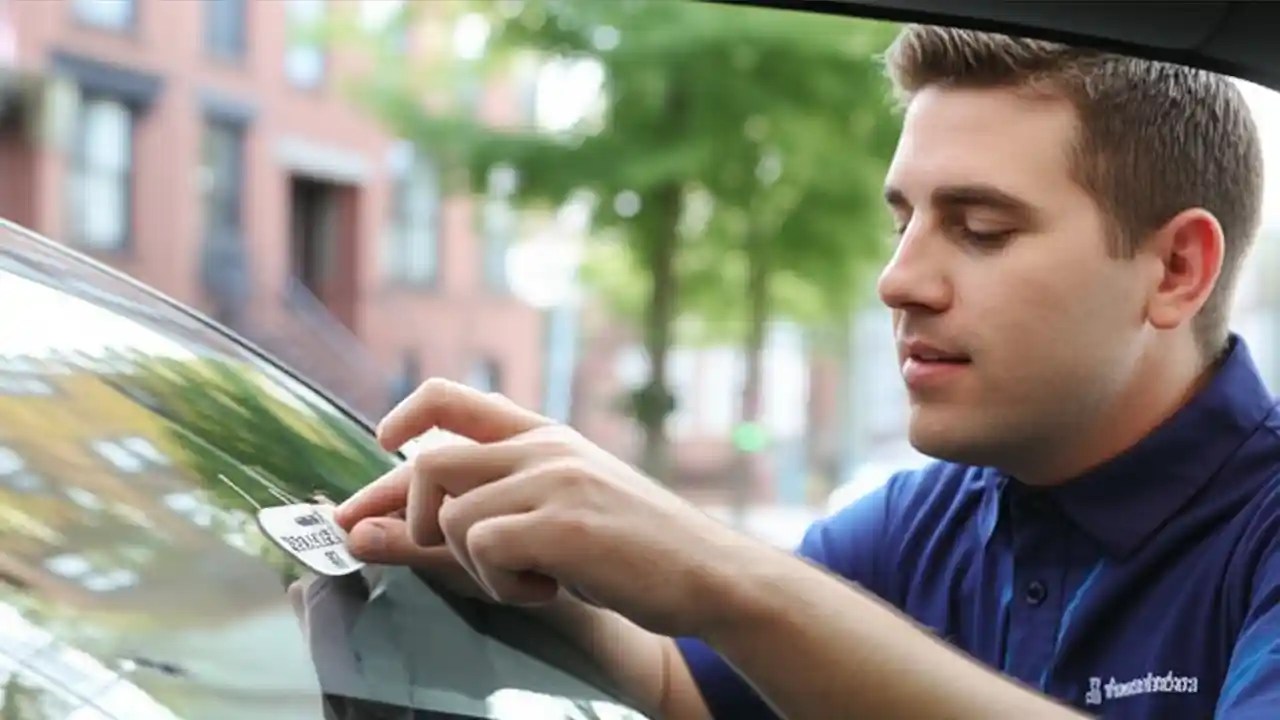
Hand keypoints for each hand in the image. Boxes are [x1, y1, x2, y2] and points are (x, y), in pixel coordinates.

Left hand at [333, 379, 753, 637]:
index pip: (452, 398)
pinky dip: (502, 583)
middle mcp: (545, 449)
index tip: (384, 444)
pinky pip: (484, 549)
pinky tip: (546, 589)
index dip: (403, 416)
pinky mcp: (563, 523)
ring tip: (525, 579)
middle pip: (430, 464)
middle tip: (431, 553)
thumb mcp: (559, 515)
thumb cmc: (634, 552)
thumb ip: (480, 513)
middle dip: (410, 518)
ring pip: (454, 517)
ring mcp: (555, 481)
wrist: (712, 575)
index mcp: (546, 438)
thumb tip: (363, 532)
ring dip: (473, 565)